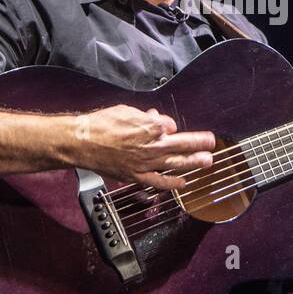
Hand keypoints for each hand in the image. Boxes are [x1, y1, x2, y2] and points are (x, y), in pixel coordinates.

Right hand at [72, 104, 215, 190]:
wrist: (80, 142)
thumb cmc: (100, 124)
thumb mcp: (126, 111)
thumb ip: (145, 117)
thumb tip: (158, 121)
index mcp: (149, 126)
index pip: (169, 125)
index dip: (168, 125)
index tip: (165, 126)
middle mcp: (150, 145)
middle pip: (181, 144)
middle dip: (199, 143)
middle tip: (212, 142)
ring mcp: (144, 162)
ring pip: (174, 163)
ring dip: (193, 162)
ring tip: (207, 161)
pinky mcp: (136, 175)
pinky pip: (158, 181)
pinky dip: (171, 183)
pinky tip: (183, 182)